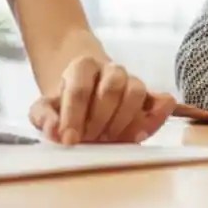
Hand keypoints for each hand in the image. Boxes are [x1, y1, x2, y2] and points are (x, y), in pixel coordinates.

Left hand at [28, 56, 174, 144]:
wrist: (85, 95)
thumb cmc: (66, 104)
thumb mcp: (46, 108)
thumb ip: (44, 117)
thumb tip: (54, 132)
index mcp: (83, 66)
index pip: (80, 89)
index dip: (74, 116)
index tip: (69, 140)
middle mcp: (111, 70)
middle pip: (110, 89)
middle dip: (99, 120)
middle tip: (90, 139)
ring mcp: (133, 81)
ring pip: (136, 91)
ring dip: (123, 121)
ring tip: (110, 139)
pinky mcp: (151, 97)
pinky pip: (163, 101)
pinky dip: (156, 117)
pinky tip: (139, 135)